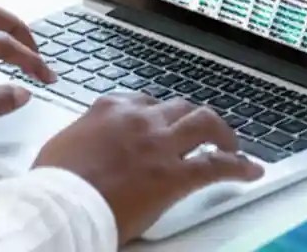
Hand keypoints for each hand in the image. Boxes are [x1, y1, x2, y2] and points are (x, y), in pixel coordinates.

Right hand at [35, 94, 263, 242]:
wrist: (62, 205)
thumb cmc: (55, 183)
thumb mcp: (63, 146)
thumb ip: (85, 136)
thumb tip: (87, 144)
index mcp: (109, 110)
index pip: (142, 101)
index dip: (156, 115)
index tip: (160, 124)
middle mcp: (139, 119)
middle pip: (178, 107)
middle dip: (191, 119)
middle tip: (201, 133)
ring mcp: (160, 145)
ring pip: (204, 123)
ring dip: (222, 132)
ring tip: (231, 145)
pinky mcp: (175, 175)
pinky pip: (217, 165)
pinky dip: (239, 166)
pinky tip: (251, 170)